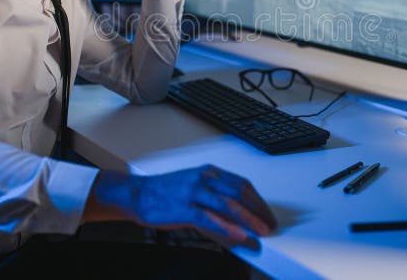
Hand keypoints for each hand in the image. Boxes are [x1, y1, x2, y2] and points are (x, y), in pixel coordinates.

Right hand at [86, 164, 276, 242]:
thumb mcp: (194, 184)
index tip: (266, 212)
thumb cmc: (166, 191)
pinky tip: (238, 235)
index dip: (257, 199)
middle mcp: (204, 178)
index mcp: (209, 171)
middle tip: (269, 223)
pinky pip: (210, 218)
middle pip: (239, 193)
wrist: (137, 193)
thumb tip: (237, 207)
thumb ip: (215, 191)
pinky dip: (227, 227)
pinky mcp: (184, 208)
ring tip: (260, 230)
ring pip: (228, 205)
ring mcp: (194, 192)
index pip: (241, 183)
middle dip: (258, 210)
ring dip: (248, 218)